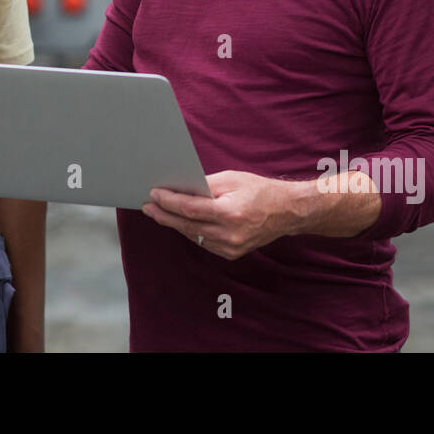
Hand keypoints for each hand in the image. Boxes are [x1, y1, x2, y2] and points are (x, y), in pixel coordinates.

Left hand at [142, 170, 306, 260]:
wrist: (286, 212)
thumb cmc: (259, 190)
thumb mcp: (232, 179)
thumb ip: (205, 184)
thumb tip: (180, 187)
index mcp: (230, 212)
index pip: (190, 208)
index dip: (168, 202)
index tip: (154, 193)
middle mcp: (229, 234)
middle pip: (187, 225)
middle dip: (164, 215)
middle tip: (147, 206)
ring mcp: (231, 247)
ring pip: (193, 235)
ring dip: (174, 224)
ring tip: (158, 212)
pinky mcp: (231, 253)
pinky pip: (203, 242)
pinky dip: (190, 231)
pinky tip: (179, 222)